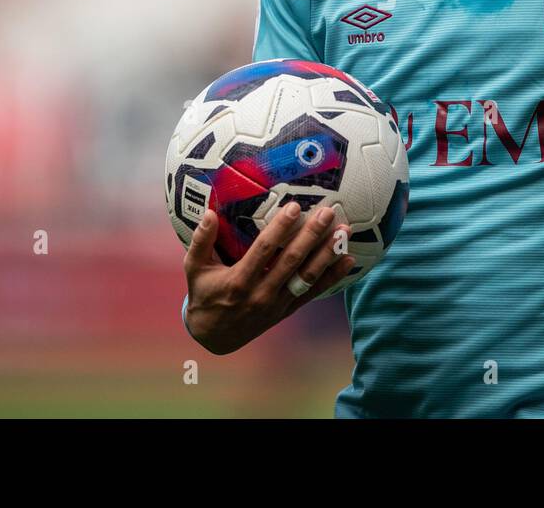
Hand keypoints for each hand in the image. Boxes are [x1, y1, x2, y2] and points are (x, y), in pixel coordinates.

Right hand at [183, 201, 353, 354]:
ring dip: (327, 254)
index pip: (264, 250)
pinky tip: (348, 261)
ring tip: (343, 233)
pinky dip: (332, 277)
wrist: (213, 337)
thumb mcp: (194, 269)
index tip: (295, 207)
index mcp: (239, 281)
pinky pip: (313, 293)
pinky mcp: (287, 311)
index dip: (280, 228)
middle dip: (311, 235)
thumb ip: (201, 241)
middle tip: (327, 213)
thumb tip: (208, 213)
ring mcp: (277, 304)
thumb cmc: (204, 295)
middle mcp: (261, 293)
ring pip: (307, 277)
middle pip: (292, 261)